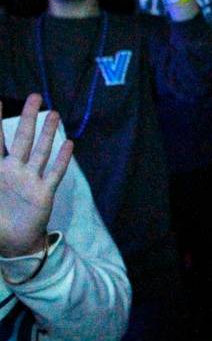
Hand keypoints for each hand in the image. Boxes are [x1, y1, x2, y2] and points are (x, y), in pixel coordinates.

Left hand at [0, 96, 72, 257]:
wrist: (13, 243)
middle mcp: (14, 170)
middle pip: (22, 138)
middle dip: (27, 118)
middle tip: (34, 97)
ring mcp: (30, 180)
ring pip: (40, 151)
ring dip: (48, 133)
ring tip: (54, 113)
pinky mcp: (44, 192)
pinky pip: (54, 172)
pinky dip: (62, 159)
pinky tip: (69, 144)